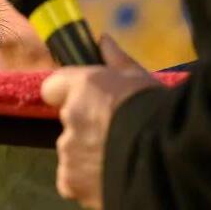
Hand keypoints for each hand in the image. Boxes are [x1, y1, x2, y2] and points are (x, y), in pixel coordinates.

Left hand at [40, 34, 161, 208]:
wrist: (168, 161)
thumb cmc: (157, 113)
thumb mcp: (141, 81)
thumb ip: (116, 61)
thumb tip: (103, 40)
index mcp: (82, 86)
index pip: (53, 87)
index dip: (68, 95)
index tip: (87, 103)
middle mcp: (69, 115)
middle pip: (67, 121)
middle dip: (85, 128)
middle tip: (114, 135)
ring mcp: (67, 149)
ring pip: (71, 151)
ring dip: (87, 154)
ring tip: (118, 158)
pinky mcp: (70, 179)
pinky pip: (72, 178)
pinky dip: (86, 180)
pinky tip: (111, 175)